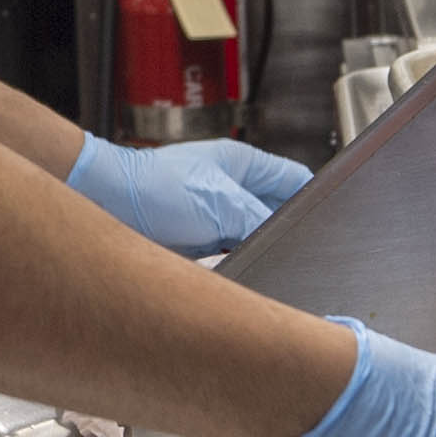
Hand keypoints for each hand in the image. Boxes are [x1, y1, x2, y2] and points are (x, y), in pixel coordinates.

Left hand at [66, 133, 313, 255]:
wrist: (107, 203)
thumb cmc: (154, 188)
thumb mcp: (219, 203)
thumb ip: (255, 219)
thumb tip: (278, 240)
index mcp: (242, 164)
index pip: (292, 179)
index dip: (312, 199)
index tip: (328, 224)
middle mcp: (230, 187)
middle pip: (274, 212)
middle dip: (284, 232)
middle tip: (298, 254)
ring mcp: (214, 214)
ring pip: (252, 237)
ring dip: (257, 250)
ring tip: (265, 263)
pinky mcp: (197, 240)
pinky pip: (229, 254)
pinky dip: (235, 263)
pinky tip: (240, 272)